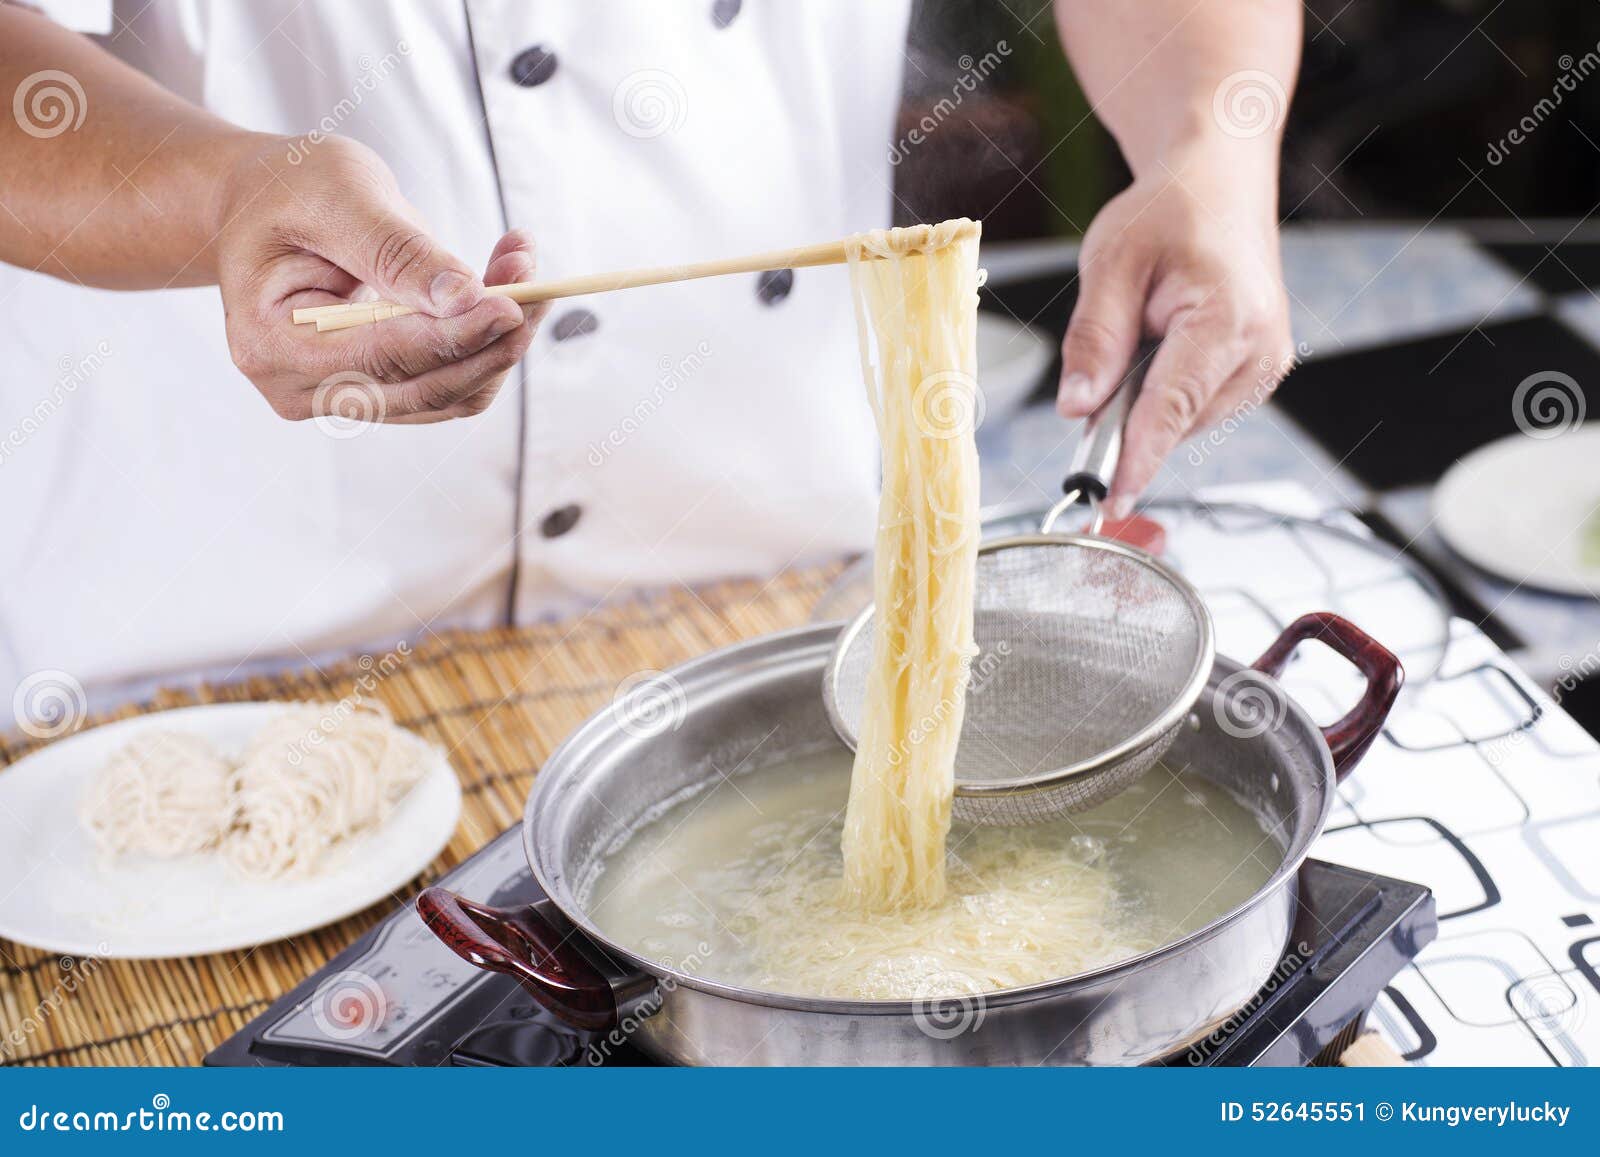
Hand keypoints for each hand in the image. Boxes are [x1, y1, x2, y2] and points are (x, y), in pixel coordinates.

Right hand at [214, 135, 545, 422]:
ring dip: (499, 340)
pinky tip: (502, 288)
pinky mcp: (377, 392)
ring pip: (449, 393)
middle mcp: (298, 386)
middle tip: (535, 278)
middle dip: (491, 338)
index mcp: (269, 341)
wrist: (268, 204)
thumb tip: (463, 298)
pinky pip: (450, 385)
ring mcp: (339, 398)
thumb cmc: (290, 189)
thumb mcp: (338, 194)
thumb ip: (397, 250)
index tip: (513, 304)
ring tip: (519, 267)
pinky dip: (486, 343)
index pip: (381, 356)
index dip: (454, 335)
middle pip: (425, 386)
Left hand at [1056, 147, 1294, 514]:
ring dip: (1146, 398)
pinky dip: (1166, 391)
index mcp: (1227, 319)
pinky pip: (1195, 407)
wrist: (1219, 184)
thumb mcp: (1111, 263)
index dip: (1135, 459)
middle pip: (1174, 421)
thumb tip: (1076, 410)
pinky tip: (1164, 344)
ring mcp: (1265, 366)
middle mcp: (1259, 351)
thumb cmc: (1169, 211)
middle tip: (1107, 357)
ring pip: (1183, 421)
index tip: (1109, 502)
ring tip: (1147, 328)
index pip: (1171, 408)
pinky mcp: (1258, 374)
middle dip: (1127, 413)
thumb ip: (1094, 340)